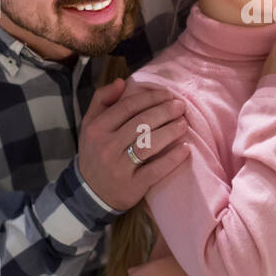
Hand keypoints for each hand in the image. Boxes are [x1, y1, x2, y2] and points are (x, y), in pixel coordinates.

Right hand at [77, 79, 191, 211]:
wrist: (89, 193)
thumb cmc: (95, 153)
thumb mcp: (90, 125)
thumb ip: (102, 100)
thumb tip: (121, 82)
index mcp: (97, 128)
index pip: (127, 107)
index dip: (150, 98)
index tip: (168, 94)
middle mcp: (106, 146)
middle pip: (141, 123)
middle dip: (165, 112)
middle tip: (181, 106)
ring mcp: (119, 167)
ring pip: (149, 144)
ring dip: (171, 131)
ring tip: (184, 124)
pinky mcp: (132, 185)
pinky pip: (156, 170)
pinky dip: (173, 158)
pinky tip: (185, 149)